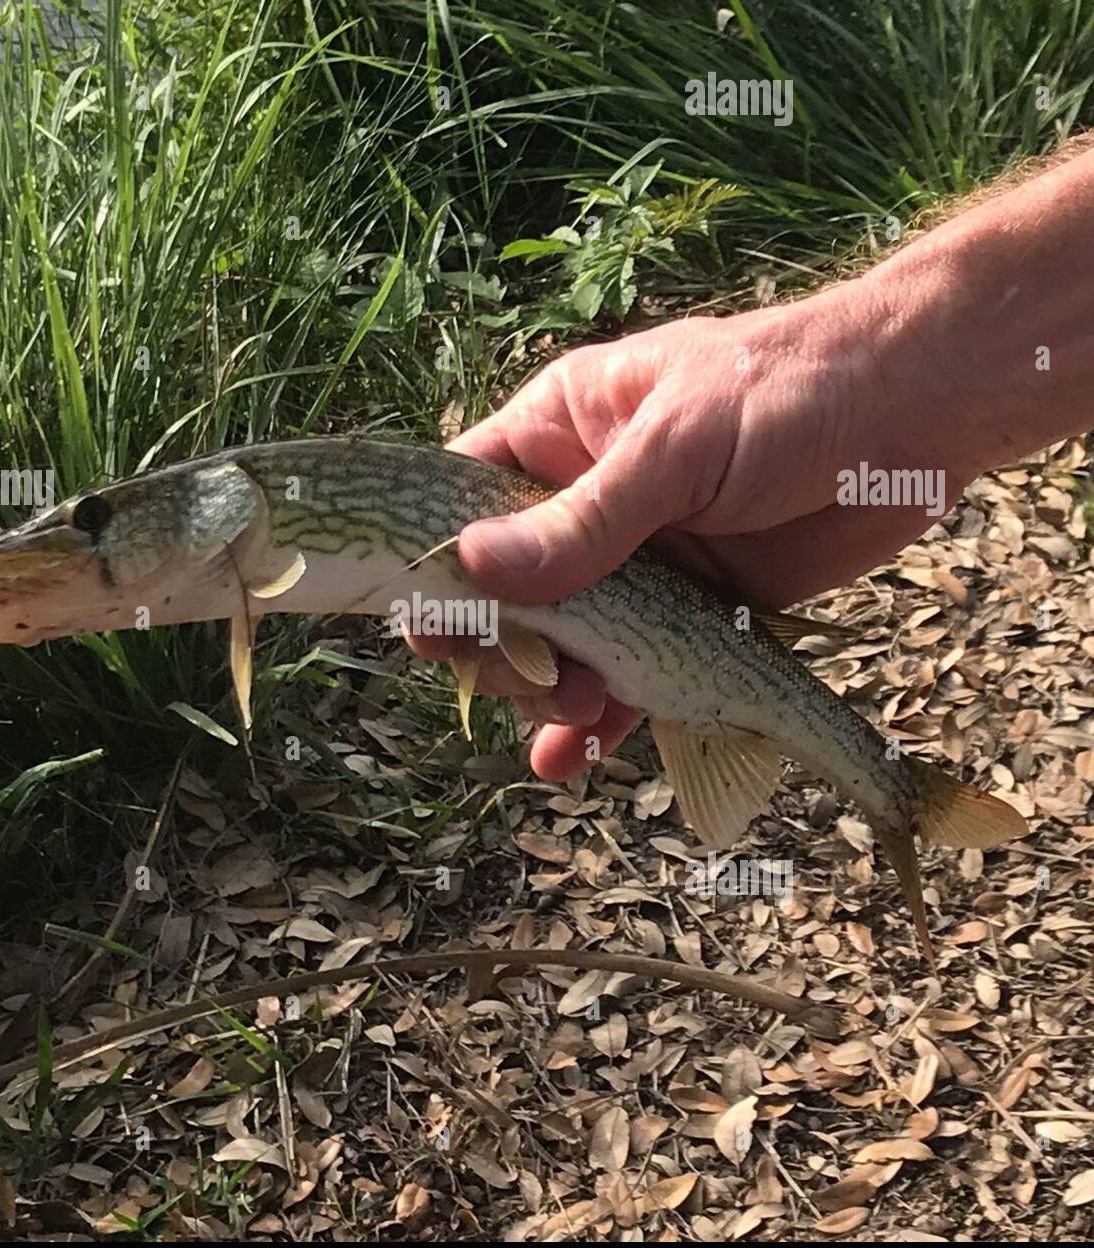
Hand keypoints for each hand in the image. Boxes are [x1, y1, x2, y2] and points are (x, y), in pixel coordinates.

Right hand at [409, 288, 978, 779]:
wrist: (915, 413)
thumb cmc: (787, 390)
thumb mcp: (676, 445)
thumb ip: (583, 519)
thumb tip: (471, 569)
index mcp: (558, 435)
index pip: (461, 501)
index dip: (437, 566)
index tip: (434, 630)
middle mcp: (582, 502)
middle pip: (503, 593)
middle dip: (506, 647)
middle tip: (537, 678)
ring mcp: (635, 564)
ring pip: (563, 645)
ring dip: (554, 690)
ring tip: (579, 715)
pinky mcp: (688, 613)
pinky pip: (631, 673)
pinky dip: (604, 716)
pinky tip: (578, 756)